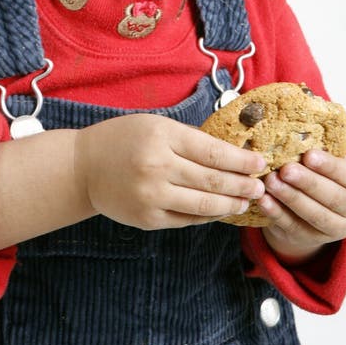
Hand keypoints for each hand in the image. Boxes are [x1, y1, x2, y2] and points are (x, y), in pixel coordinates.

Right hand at [74, 113, 266, 229]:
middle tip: (261, 186)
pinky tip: (221, 210)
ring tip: (247, 201)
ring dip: (231, 204)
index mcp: (162, 136)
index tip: (260, 163)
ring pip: (203, 205)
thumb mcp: (155, 125)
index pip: (213, 151)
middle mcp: (157, 166)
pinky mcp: (148, 219)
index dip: (241, 160)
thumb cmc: (123, 139)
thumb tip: (232, 152)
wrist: (84, 167)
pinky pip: (187, 219)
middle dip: (242, 184)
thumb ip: (189, 138)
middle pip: (212, 180)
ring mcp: (152, 196)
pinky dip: (208, 216)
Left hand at [257, 150, 345, 262]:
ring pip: (314, 215)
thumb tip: (294, 133)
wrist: (317, 204)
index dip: (329, 166)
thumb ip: (316, 151)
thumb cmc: (320, 171)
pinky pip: (294, 227)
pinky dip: (277, 213)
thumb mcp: (326, 160)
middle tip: (285, 170)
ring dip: (290, 198)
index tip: (309, 155)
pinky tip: (264, 201)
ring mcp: (335, 229)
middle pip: (332, 197)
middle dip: (307, 183)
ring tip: (270, 182)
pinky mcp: (311, 238)